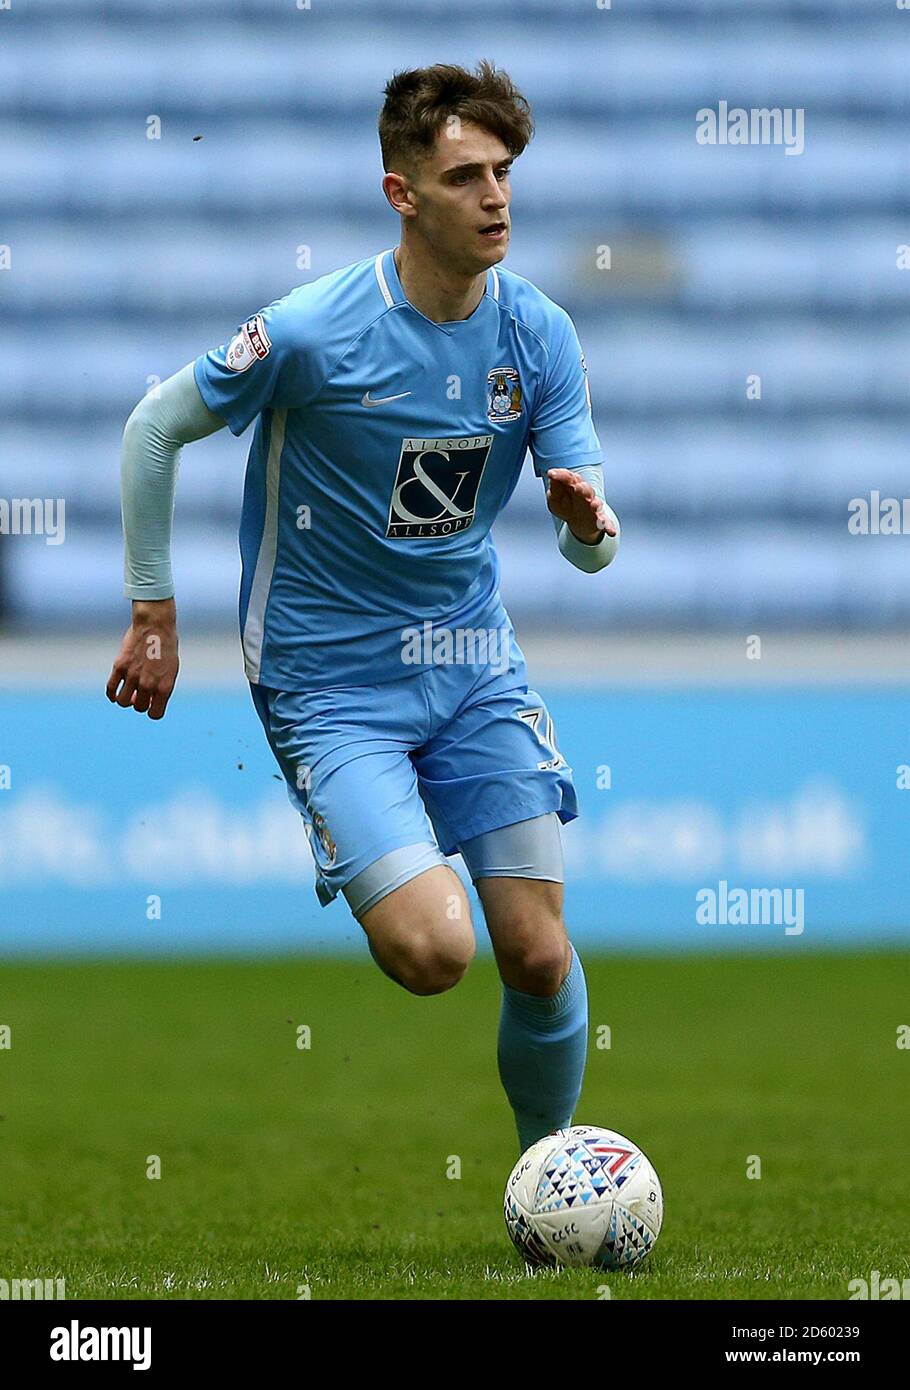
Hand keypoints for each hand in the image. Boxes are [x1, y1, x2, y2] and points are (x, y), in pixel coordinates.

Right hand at [106, 597, 178, 719]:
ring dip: (125, 699)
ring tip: (129, 691)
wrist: (155, 625)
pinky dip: (111, 694)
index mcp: (165, 687)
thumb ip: (161, 687)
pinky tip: (114, 693)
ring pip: (123, 702)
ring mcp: (133, 676)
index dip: (152, 710)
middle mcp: (149, 684)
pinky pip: (111, 689)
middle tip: (140, 693)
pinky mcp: (119, 667)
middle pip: (139, 707)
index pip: (155, 714)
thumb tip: (149, 702)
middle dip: (139, 703)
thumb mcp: (171, 670)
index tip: (152, 703)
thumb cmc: (166, 647)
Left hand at [545, 468, 616, 544]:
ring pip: (596, 504)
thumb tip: (552, 474)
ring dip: (596, 504)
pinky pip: (606, 523)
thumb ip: (555, 488)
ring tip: (594, 505)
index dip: (561, 475)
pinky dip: (609, 527)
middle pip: (586, 489)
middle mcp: (586, 494)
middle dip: (582, 488)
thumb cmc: (565, 504)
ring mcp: (594, 506)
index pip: (569, 478)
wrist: (577, 521)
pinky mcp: (600, 519)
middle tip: (577, 488)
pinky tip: (612, 532)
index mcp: (575, 484)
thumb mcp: (555, 498)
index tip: (551, 474)